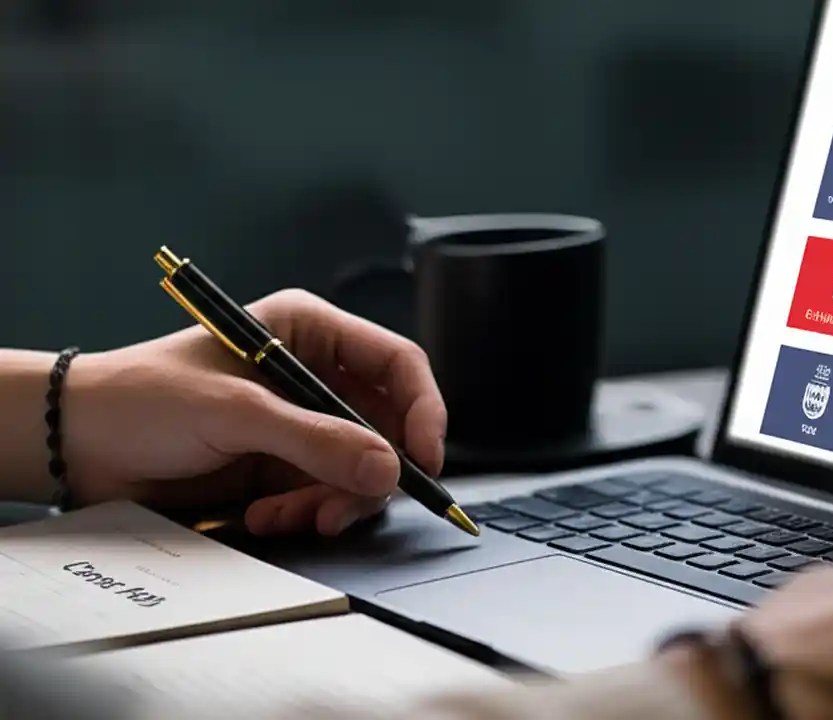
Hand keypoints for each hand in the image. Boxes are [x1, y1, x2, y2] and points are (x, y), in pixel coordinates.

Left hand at [61, 289, 445, 536]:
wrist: (79, 446)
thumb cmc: (142, 399)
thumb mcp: (235, 413)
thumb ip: (316, 441)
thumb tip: (388, 471)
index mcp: (309, 331)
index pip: (396, 364)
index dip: (422, 410)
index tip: (424, 459)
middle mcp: (314, 375)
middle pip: (386, 426)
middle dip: (371, 472)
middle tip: (344, 505)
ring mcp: (302, 424)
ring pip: (362, 469)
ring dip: (333, 500)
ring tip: (288, 515)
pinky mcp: (285, 466)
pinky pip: (327, 495)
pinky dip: (306, 513)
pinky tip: (266, 516)